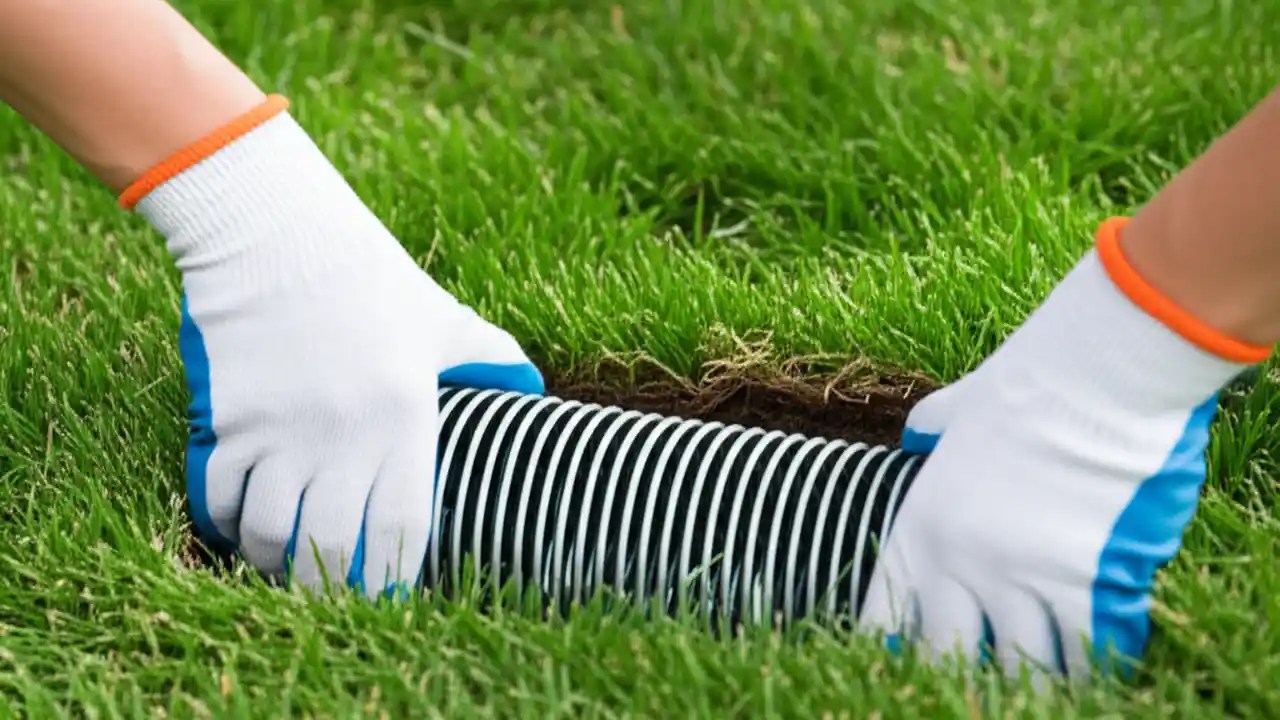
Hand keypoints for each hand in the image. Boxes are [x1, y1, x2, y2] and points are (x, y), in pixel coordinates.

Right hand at [140, 111, 542, 596]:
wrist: (276, 233)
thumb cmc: (368, 278)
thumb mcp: (442, 318)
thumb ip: (491, 359)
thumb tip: (533, 393)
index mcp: (405, 416)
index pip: (403, 528)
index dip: (394, 579)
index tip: (390, 599)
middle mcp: (344, 434)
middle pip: (330, 547)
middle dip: (330, 588)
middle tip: (332, 594)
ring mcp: (281, 429)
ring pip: (270, 533)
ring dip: (275, 561)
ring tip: (286, 563)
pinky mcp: (229, 418)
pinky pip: (222, 497)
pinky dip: (230, 522)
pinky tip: (246, 523)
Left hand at [858, 218, 1253, 680]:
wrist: (1099, 373)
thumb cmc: (1030, 380)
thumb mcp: (959, 408)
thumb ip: (933, 429)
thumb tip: (914, 432)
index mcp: (922, 526)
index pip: (886, 617)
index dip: (895, 649)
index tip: (901, 668)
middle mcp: (963, 564)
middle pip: (949, 657)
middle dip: (964, 674)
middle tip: (979, 681)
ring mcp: (1024, 579)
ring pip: (1023, 671)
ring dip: (1034, 680)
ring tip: (1038, 684)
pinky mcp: (1090, 584)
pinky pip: (1092, 654)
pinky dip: (1099, 666)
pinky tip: (1101, 668)